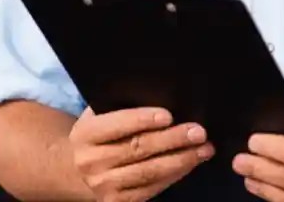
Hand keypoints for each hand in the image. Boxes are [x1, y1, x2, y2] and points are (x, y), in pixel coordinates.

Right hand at [69, 106, 214, 201]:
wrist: (78, 168)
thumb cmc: (100, 133)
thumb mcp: (100, 114)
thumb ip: (121, 105)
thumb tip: (161, 93)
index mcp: (85, 134)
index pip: (116, 125)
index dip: (142, 119)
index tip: (168, 115)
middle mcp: (91, 162)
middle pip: (137, 149)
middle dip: (172, 139)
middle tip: (198, 131)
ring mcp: (103, 185)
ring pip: (148, 172)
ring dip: (181, 160)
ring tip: (204, 148)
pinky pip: (151, 189)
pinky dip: (174, 175)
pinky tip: (190, 163)